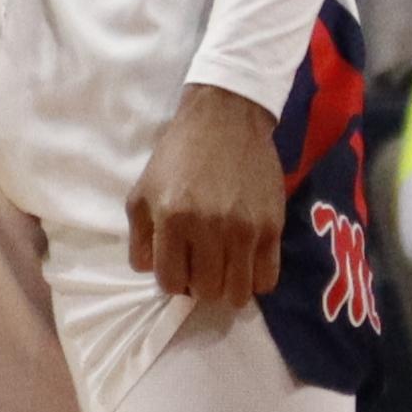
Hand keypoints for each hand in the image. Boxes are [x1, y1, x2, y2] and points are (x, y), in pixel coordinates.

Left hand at [126, 82, 289, 308]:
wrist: (226, 119)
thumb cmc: (179, 154)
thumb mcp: (142, 192)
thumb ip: (139, 237)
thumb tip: (151, 271)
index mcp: (173, 219)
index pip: (171, 281)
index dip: (173, 280)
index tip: (179, 266)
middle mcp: (209, 228)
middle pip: (207, 291)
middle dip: (201, 285)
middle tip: (202, 264)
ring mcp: (244, 229)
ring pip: (238, 292)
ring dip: (228, 287)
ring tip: (225, 268)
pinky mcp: (272, 226)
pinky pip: (268, 278)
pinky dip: (255, 280)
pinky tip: (247, 262)